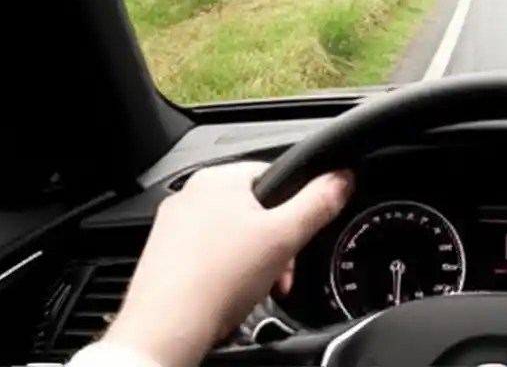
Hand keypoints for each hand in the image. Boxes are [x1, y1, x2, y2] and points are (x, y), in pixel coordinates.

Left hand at [101, 162, 353, 366]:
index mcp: (218, 178)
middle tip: (280, 273)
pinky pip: (209, 257)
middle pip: (256, 212)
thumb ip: (319, 203)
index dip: (297, 210)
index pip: (275, 178)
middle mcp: (190, 196)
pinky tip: (230, 295)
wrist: (166, 329)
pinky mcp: (165, 257)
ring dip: (254, 262)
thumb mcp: (285, 237)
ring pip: (233, 237)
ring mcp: (173, 228)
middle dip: (275, 245)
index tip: (298, 240)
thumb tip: (341, 178)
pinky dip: (226, 274)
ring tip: (255, 288)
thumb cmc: (216, 282)